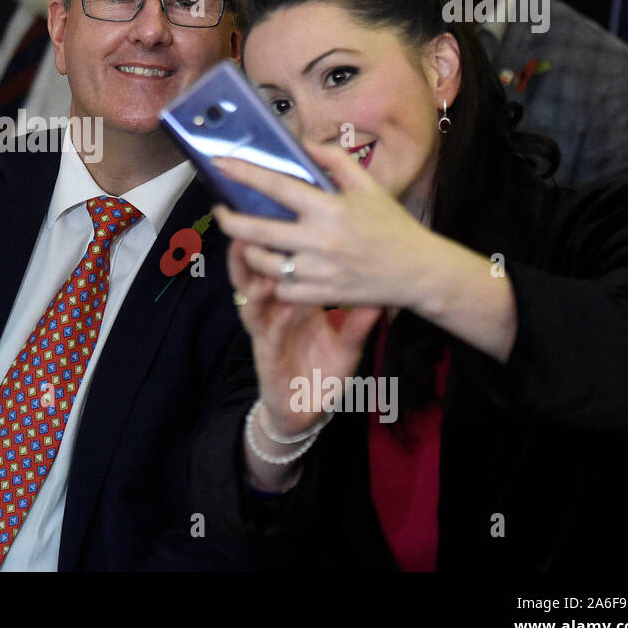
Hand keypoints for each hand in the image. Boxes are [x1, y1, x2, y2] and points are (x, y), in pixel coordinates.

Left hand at [211, 142, 439, 310]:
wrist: (419, 272)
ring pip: (263, 262)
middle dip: (229, 220)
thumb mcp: (369, 187)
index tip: (220, 163)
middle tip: (221, 211)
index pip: (277, 186)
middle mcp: (319, 240)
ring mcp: (318, 271)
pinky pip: (281, 288)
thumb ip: (336, 160)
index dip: (244, 173)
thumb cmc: (392, 226)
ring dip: (250, 250)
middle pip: (255, 230)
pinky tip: (280, 268)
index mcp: (330, 209)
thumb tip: (304, 144)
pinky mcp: (320, 295)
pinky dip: (276, 279)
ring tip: (252, 240)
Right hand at [227, 236, 379, 439]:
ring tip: (247, 248)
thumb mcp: (348, 345)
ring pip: (250, 293)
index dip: (280, 244)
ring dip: (247, 272)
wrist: (307, 412)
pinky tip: (266, 291)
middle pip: (259, 272)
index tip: (285, 216)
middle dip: (252, 247)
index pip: (284, 267)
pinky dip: (261, 307)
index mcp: (295, 303)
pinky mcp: (263, 349)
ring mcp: (267, 328)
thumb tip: (381, 297)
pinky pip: (260, 324)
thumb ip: (359, 321)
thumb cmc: (325, 373)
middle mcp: (277, 310)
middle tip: (254, 219)